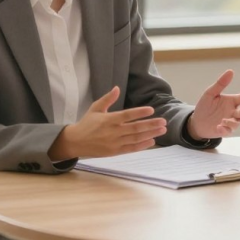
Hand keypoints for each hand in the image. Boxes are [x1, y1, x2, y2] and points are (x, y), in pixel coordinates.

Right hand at [49, 87, 167, 160]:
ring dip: (150, 134)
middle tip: (163, 121)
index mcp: (108, 119)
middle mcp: (112, 131)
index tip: (151, 110)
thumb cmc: (87, 123)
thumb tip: (117, 88)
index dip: (139, 112)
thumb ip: (108, 99)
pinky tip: (152, 141)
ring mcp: (114, 143)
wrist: (76, 142)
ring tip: (162, 130)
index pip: (127, 115)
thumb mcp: (95, 108)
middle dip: (151, 125)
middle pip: (135, 128)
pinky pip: (131, 149)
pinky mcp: (114, 151)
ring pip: (135, 139)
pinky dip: (142, 146)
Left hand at [187, 69, 239, 139]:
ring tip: (223, 120)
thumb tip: (231, 71)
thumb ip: (220, 84)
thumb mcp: (210, 93)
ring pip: (236, 123)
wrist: (196, 122)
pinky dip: (224, 130)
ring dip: (231, 122)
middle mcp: (233, 112)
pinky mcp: (224, 131)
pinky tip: (219, 127)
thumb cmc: (205, 106)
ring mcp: (229, 122)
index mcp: (231, 101)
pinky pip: (228, 131)